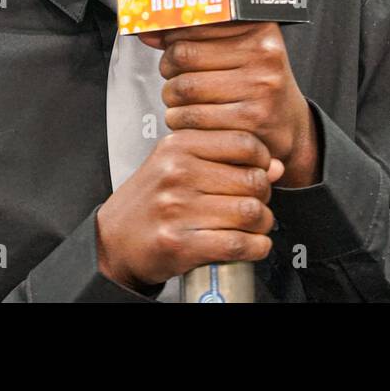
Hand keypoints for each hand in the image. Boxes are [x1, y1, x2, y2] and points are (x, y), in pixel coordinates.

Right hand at [94, 129, 283, 291]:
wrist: (114, 239)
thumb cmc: (151, 200)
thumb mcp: (178, 165)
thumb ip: (225, 159)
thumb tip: (274, 166)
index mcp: (177, 145)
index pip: (244, 143)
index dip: (262, 159)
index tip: (259, 170)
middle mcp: (176, 173)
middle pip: (252, 179)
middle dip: (264, 196)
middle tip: (255, 202)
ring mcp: (177, 209)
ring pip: (250, 212)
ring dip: (262, 223)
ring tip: (254, 224)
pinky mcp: (180, 244)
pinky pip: (238, 244)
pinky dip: (256, 247)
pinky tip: (252, 245)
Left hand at [138, 22, 320, 187]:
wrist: (288, 126)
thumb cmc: (254, 84)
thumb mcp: (236, 50)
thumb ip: (193, 36)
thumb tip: (148, 32)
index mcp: (258, 27)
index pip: (192, 23)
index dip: (171, 37)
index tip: (171, 47)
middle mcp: (263, 52)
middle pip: (183, 54)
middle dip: (168, 69)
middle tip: (176, 78)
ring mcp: (260, 86)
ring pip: (183, 88)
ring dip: (171, 98)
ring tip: (183, 101)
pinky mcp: (252, 119)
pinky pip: (192, 117)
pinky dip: (180, 121)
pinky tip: (191, 121)